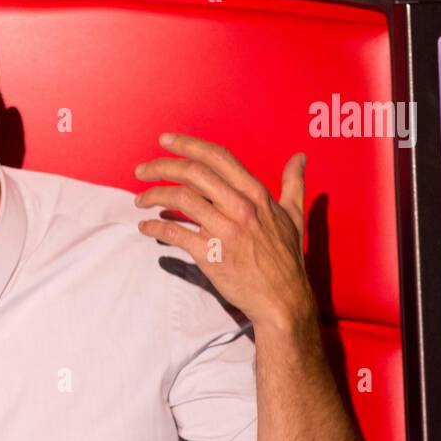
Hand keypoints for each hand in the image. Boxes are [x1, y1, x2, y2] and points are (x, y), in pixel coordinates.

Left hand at [132, 132, 314, 330]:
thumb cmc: (288, 259)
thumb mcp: (294, 216)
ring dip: (153, 195)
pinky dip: (154, 228)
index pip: (217, 158)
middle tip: (141, 170)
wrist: (282, 300)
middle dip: (161, 166)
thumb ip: (293, 184)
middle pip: (193, 173)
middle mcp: (239, 207)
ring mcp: (224, 231)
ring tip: (140, 200)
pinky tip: (145, 227)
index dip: (188, 145)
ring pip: (180, 199)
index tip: (165, 140)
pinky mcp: (210, 255)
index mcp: (256, 194)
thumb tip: (300, 157)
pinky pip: (174, 233)